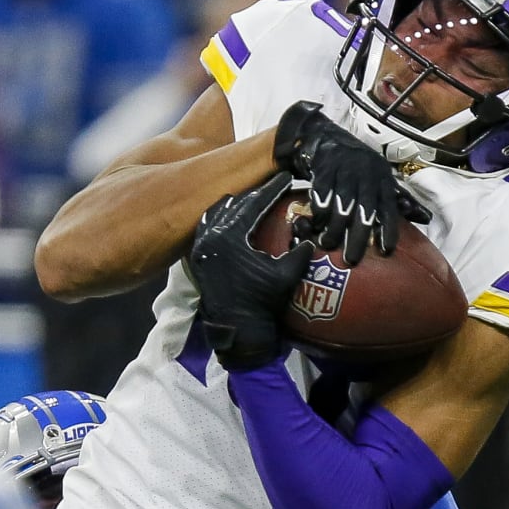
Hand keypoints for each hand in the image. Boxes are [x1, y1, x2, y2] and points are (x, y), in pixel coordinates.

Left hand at [189, 172, 314, 370]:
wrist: (236, 331)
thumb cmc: (262, 303)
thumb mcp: (287, 275)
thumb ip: (300, 252)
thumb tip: (311, 235)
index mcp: (229, 236)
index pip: (253, 203)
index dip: (271, 189)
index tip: (284, 177)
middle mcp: (209, 236)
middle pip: (233, 203)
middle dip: (254, 192)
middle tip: (272, 183)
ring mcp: (200, 246)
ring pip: (217, 211)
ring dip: (237, 203)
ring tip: (255, 198)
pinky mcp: (197, 256)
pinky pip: (207, 224)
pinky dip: (222, 216)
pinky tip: (234, 217)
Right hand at [272, 101, 431, 264]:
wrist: (328, 139)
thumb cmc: (359, 166)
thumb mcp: (382, 179)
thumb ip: (401, 200)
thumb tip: (426, 218)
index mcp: (383, 179)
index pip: (389, 208)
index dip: (388, 230)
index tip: (385, 251)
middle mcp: (366, 174)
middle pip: (365, 210)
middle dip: (358, 237)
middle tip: (351, 259)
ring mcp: (345, 170)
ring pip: (342, 204)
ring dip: (335, 227)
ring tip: (328, 244)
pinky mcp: (324, 168)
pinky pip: (322, 192)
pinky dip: (319, 210)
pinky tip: (316, 223)